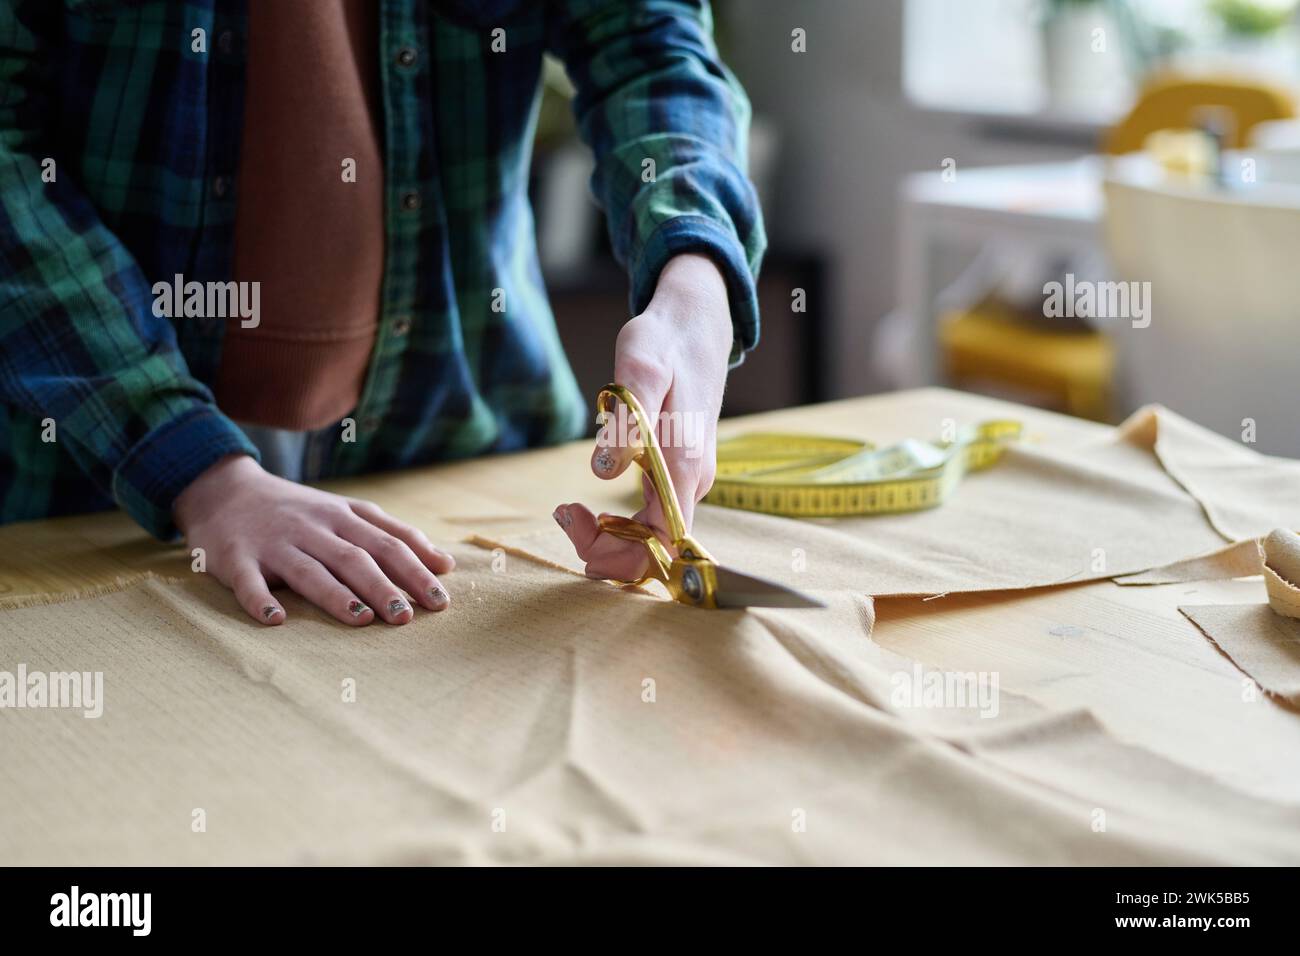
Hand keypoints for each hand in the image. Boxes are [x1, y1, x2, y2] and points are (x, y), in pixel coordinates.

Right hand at [174, 454, 454, 625]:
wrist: (225, 491)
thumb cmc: (299, 512)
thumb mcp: (348, 514)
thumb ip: (394, 536)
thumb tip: (446, 565)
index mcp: (342, 517)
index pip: (388, 543)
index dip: (416, 571)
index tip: (440, 599)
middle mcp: (312, 528)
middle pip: (354, 558)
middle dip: (383, 586)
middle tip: (407, 617)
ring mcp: (274, 543)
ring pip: (310, 571)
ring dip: (336, 596)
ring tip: (362, 620)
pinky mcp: (237, 558)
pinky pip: (249, 582)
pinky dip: (260, 601)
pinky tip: (276, 620)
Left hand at [555, 253, 732, 579]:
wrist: (695, 323)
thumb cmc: (666, 341)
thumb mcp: (639, 368)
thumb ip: (625, 423)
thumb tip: (604, 472)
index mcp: (684, 467)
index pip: (660, 544)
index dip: (616, 550)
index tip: (574, 517)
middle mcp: (690, 483)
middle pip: (652, 552)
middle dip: (603, 548)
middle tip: (564, 512)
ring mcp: (684, 481)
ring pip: (648, 539)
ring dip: (606, 537)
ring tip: (568, 508)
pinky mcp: (674, 474)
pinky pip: (647, 520)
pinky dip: (615, 524)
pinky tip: (588, 502)